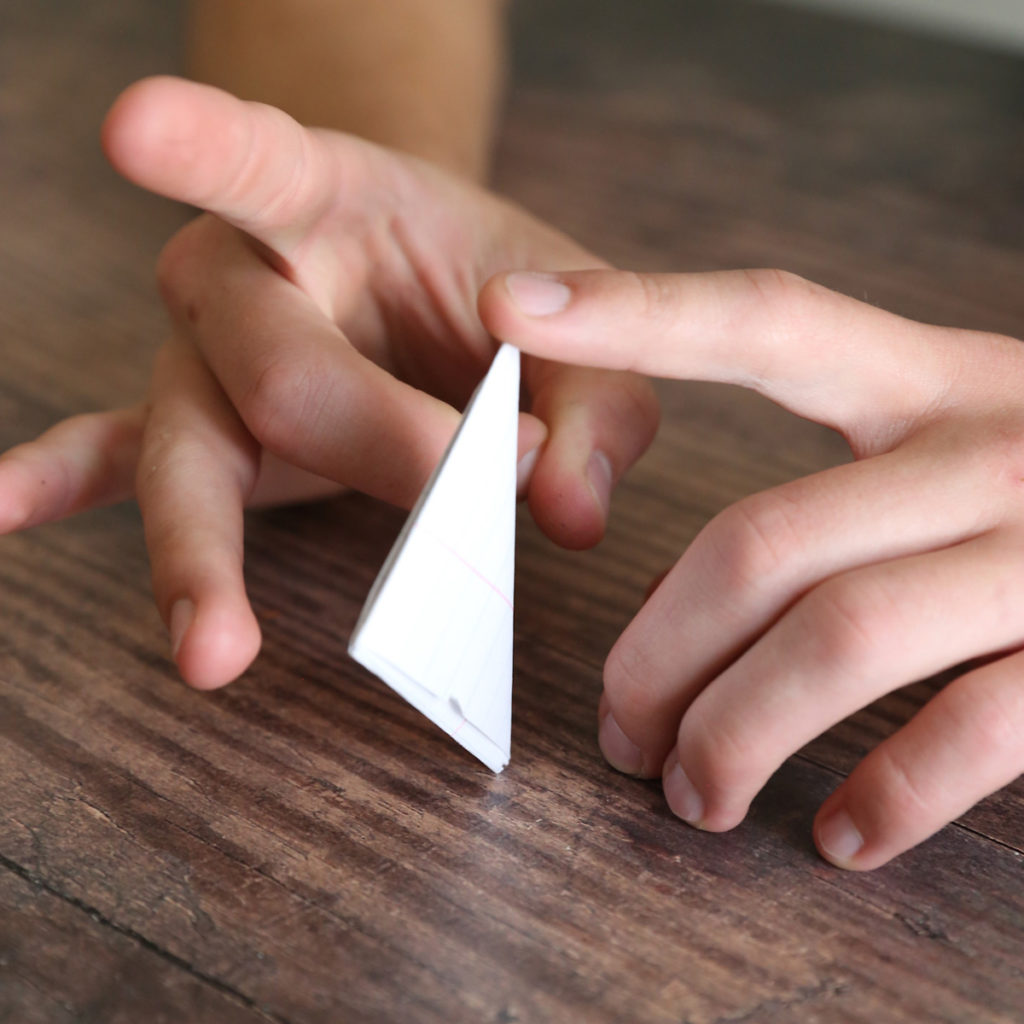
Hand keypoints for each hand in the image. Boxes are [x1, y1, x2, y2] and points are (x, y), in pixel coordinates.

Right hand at [0, 77, 656, 688]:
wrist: (436, 278)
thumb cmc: (509, 296)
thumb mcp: (583, 333)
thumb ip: (594, 405)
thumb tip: (569, 513)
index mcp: (333, 200)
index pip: (263, 160)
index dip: (204, 144)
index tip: (133, 125)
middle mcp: (243, 274)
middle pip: (277, 368)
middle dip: (380, 445)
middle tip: (481, 496)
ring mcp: (206, 356)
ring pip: (186, 447)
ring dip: (205, 551)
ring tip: (215, 647)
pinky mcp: (202, 428)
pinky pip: (122, 456)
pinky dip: (69, 483)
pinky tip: (1, 507)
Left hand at [480, 266, 1023, 869]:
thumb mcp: (962, 435)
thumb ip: (847, 478)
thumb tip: (703, 589)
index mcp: (936, 376)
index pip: (762, 319)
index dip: (631, 310)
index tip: (509, 305)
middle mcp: (991, 443)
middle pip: (759, 542)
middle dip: (657, 652)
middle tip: (617, 729)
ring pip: (839, 640)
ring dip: (737, 735)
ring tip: (691, 795)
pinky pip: (974, 731)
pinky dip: (887, 795)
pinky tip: (837, 836)